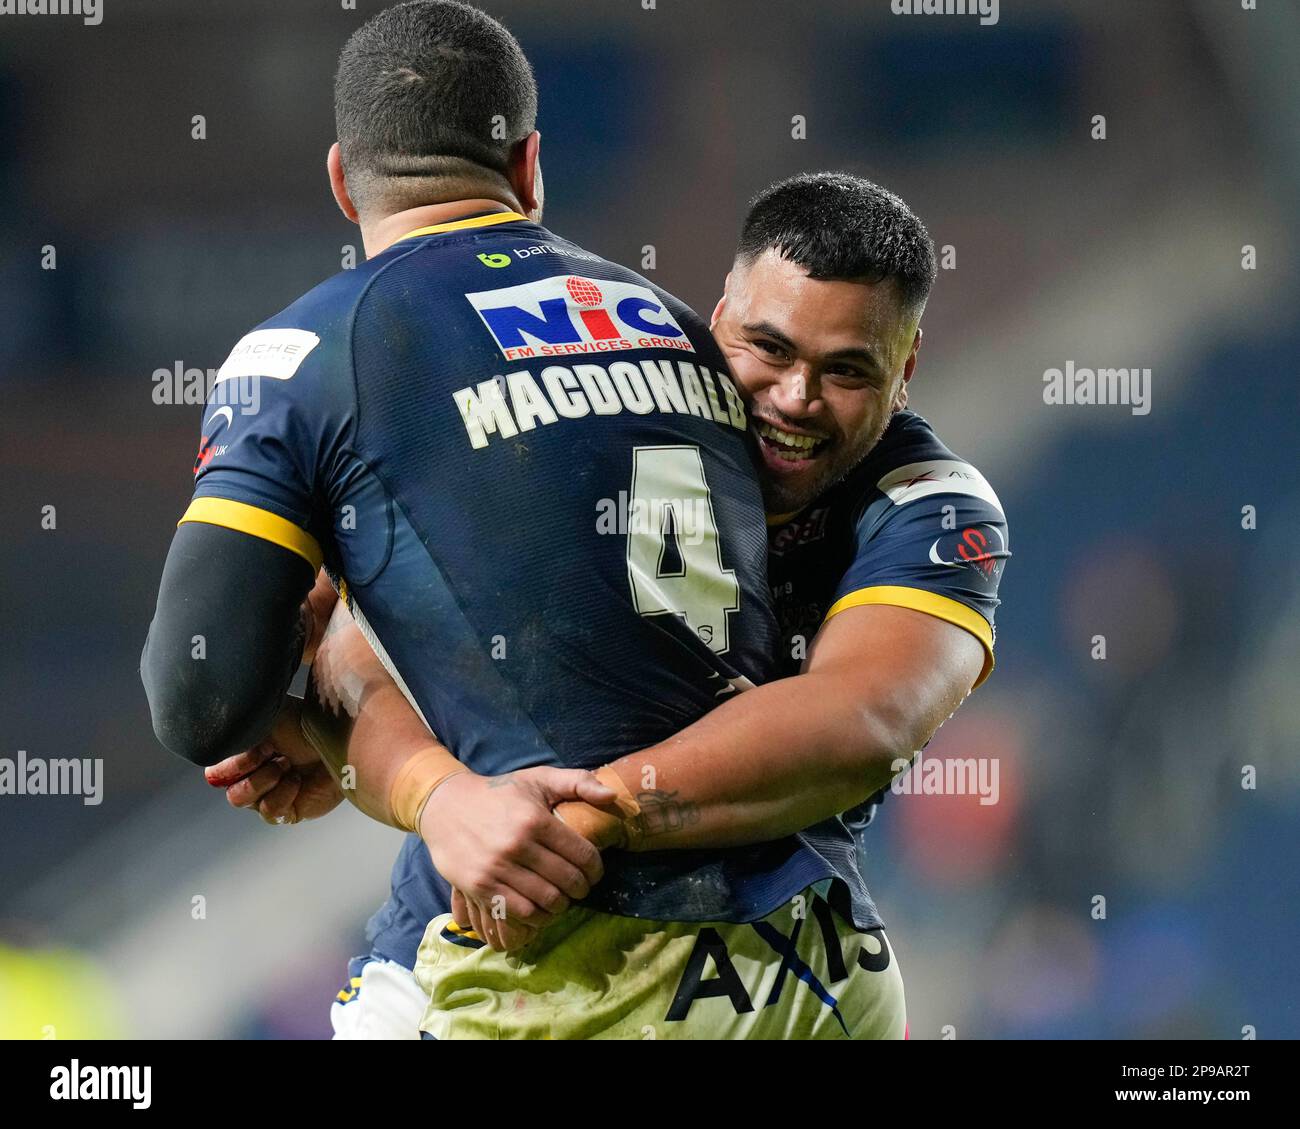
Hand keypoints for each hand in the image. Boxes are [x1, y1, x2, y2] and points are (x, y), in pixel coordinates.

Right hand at [204, 698, 343, 824]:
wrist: (339, 740)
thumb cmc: (306, 725)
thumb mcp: (268, 718)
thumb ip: (240, 730)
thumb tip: (220, 736)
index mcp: (244, 757)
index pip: (215, 773)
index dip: (231, 762)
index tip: (258, 744)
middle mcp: (253, 779)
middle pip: (228, 789)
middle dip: (249, 768)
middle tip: (274, 753)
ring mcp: (269, 796)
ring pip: (241, 800)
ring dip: (265, 779)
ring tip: (287, 764)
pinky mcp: (287, 811)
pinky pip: (269, 810)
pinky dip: (282, 792)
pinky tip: (297, 779)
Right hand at [420, 767, 614, 950]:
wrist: (445, 805)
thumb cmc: (499, 793)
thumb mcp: (538, 778)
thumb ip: (579, 782)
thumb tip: (612, 796)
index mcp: (535, 820)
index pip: (582, 855)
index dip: (596, 869)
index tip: (595, 872)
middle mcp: (516, 845)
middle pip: (566, 881)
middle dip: (581, 889)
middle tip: (581, 888)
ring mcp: (496, 868)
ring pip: (545, 901)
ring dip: (560, 905)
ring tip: (561, 898)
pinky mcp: (479, 886)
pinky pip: (518, 912)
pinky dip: (536, 916)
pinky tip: (539, 908)